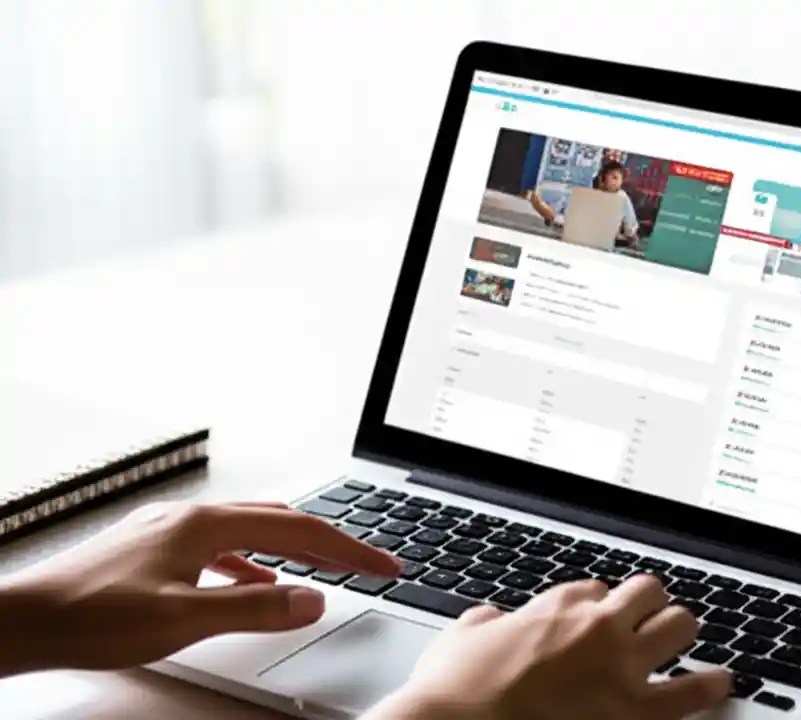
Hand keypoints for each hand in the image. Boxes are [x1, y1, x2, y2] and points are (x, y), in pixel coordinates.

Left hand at [0, 501, 399, 674]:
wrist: (25, 619)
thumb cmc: (91, 616)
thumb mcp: (184, 619)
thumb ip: (254, 609)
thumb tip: (312, 600)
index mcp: (205, 525)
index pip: (298, 530)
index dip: (350, 549)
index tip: (384, 564)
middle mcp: (191, 517)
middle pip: (281, 521)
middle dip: (332, 541)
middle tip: (370, 562)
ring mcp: (171, 530)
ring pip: (251, 531)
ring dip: (294, 549)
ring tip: (324, 568)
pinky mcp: (155, 549)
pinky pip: (221, 547)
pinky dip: (252, 562)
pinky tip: (252, 582)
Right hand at [366, 576, 730, 719]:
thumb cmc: (453, 693)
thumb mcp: (459, 639)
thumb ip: (483, 625)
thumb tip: (489, 622)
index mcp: (555, 607)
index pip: (594, 590)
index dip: (595, 606)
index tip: (593, 619)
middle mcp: (596, 627)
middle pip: (647, 592)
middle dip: (648, 605)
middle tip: (646, 621)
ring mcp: (621, 667)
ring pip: (679, 625)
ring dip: (680, 631)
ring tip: (683, 640)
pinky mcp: (636, 712)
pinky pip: (693, 689)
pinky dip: (710, 684)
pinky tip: (718, 683)